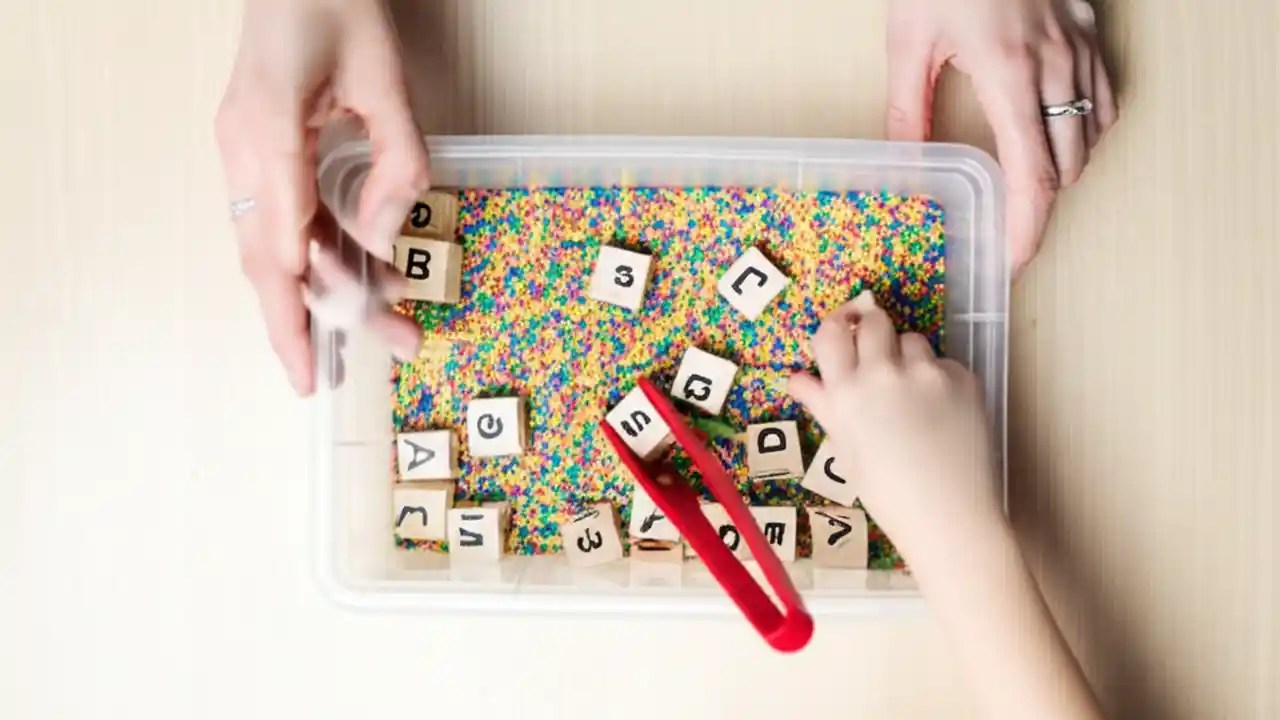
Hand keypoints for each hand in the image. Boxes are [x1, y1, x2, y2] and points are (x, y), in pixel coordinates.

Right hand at [216, 0, 425, 394]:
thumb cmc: (338, 8)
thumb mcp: (386, 79)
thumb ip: (395, 160)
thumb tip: (384, 235)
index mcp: (267, 132)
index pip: (281, 239)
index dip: (300, 305)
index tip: (316, 358)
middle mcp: (242, 151)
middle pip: (266, 259)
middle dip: (297, 324)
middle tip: (323, 381)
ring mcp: (241, 152)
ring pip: (270, 248)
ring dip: (316, 298)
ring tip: (382, 330)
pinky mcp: (255, 153)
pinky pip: (279, 224)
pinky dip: (314, 261)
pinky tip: (356, 286)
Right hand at [787, 291, 1001, 564]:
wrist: (947, 515)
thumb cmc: (886, 491)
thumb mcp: (843, 448)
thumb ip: (822, 404)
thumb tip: (797, 378)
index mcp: (846, 392)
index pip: (831, 332)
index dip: (837, 327)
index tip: (845, 332)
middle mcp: (883, 373)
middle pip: (874, 321)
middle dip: (873, 332)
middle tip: (879, 357)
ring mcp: (927, 372)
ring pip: (913, 340)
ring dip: (908, 357)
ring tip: (914, 395)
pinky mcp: (963, 378)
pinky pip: (944, 363)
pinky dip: (939, 379)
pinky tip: (942, 413)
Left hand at [886, 0, 1117, 271]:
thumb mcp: (909, 42)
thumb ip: (907, 109)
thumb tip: (905, 164)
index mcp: (1010, 75)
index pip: (1033, 174)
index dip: (1028, 227)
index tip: (1014, 261)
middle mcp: (1058, 65)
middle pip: (1068, 164)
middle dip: (1040, 204)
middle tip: (1006, 227)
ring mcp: (1082, 45)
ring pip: (1093, 134)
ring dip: (1064, 167)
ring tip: (1025, 183)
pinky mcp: (1092, 29)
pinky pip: (1106, 98)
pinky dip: (1087, 127)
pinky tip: (1057, 130)